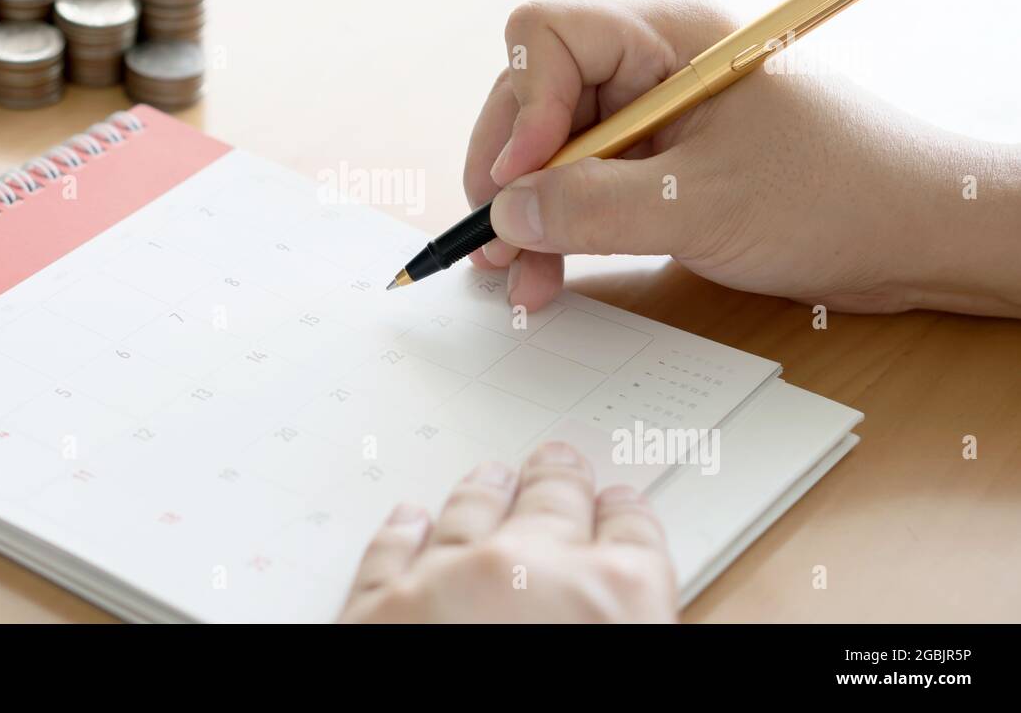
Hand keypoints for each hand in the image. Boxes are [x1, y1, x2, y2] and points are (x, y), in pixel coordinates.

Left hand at [338, 442, 675, 622]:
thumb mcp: (649, 654)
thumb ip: (673, 608)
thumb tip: (737, 597)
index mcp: (617, 597)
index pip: (634, 535)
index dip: (629, 515)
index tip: (624, 500)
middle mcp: (530, 572)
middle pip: (553, 503)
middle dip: (557, 479)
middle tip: (557, 459)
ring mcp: (446, 585)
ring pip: (470, 513)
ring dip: (484, 491)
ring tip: (490, 473)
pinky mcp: (377, 611)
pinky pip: (392, 556)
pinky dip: (403, 532)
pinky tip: (410, 518)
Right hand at [464, 0, 1020, 317]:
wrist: (914, 236)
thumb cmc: (836, 197)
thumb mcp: (705, 206)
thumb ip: (596, 207)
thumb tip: (506, 212)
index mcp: (667, 35)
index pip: (549, 37)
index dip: (520, 105)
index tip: (520, 179)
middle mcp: (650, 64)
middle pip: (534, 96)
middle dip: (510, 172)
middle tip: (497, 242)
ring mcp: (650, 115)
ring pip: (550, 150)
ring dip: (527, 213)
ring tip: (517, 278)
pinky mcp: (656, 163)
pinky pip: (582, 184)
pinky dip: (558, 227)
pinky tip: (546, 274)